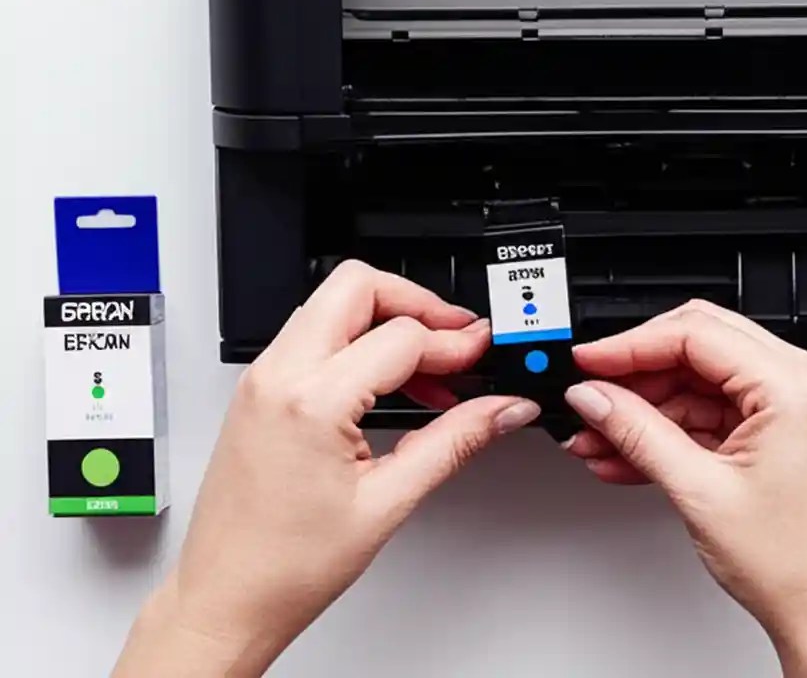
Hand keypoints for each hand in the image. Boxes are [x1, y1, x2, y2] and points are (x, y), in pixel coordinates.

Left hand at [114, 262, 540, 677]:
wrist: (227, 599)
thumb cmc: (286, 566)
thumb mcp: (388, 501)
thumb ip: (454, 441)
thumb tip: (501, 410)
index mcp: (310, 401)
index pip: (402, 337)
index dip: (456, 342)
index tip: (485, 354)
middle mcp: (277, 376)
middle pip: (358, 285)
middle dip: (418, 302)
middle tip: (459, 337)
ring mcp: (262, 380)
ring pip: (333, 304)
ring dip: (388, 322)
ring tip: (433, 371)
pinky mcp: (259, 392)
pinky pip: (314, 337)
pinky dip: (360, 345)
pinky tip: (394, 386)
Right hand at [564, 301, 806, 677]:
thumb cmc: (791, 562)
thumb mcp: (699, 491)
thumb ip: (638, 432)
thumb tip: (595, 396)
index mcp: (796, 387)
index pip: (697, 334)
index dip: (631, 344)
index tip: (589, 360)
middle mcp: (803, 383)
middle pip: (698, 345)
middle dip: (636, 373)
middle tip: (590, 393)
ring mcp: (792, 403)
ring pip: (698, 378)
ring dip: (645, 405)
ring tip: (598, 435)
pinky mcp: (777, 425)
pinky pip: (711, 407)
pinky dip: (668, 426)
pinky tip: (625, 449)